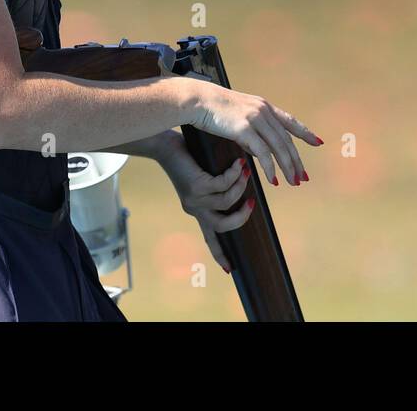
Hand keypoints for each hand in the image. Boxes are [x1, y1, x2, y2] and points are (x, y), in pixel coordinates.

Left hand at [156, 131, 254, 272]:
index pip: (210, 238)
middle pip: (222, 227)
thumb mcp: (206, 176)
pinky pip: (223, 185)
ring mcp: (195, 199)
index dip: (220, 254)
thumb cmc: (188, 157)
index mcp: (197, 210)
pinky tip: (238, 163)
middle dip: (241, 217)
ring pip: (226, 202)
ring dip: (240, 186)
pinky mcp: (196, 186)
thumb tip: (245, 181)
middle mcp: (195, 209)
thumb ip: (220, 185)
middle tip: (251, 202)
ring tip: (245, 170)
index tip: (229, 269)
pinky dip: (234, 174)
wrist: (164, 147)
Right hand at [184, 77, 321, 186]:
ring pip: (278, 147)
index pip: (290, 121)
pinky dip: (270, 168)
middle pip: (286, 140)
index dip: (305, 133)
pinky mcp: (244, 129)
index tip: (317, 142)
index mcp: (264, 106)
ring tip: (292, 182)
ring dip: (287, 167)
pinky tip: (273, 180)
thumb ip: (252, 132)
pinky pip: (262, 152)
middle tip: (303, 177)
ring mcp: (255, 119)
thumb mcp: (238, 118)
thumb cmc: (213, 109)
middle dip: (296, 160)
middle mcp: (263, 111)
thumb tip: (261, 152)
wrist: (197, 100)